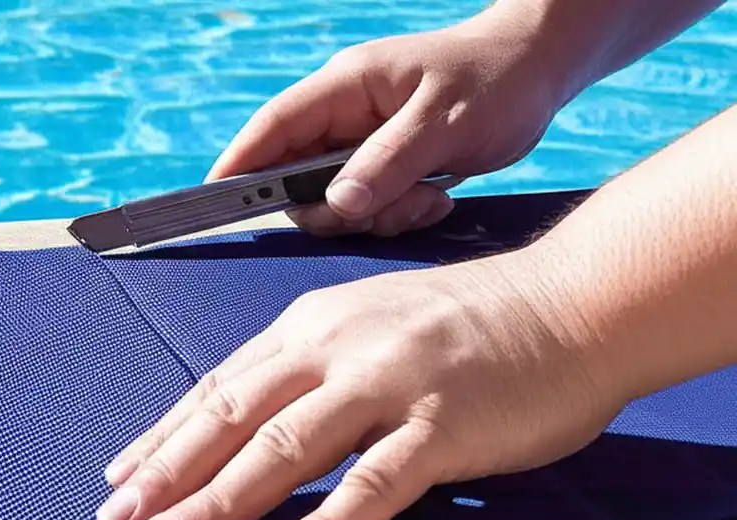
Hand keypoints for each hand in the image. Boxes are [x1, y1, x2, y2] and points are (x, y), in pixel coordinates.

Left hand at [96, 256, 625, 519]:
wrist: (574, 300)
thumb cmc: (474, 323)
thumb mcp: (370, 323)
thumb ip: (312, 369)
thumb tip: (253, 423)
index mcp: (313, 324)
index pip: (221, 387)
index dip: (164, 436)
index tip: (123, 476)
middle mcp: (338, 347)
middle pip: (232, 416)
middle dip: (166, 472)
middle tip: (120, 517)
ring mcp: (389, 383)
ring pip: (284, 447)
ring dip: (218, 498)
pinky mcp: (442, 424)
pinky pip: (372, 483)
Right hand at [208, 15, 564, 236]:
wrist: (539, 71)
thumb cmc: (495, 80)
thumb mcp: (444, 123)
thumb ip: (389, 163)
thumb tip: (338, 204)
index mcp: (344, 87)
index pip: (272, 128)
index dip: (239, 165)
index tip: (214, 201)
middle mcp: (344, 116)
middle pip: (297, 180)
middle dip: (337, 208)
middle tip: (389, 206)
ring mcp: (362, 142)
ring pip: (334, 202)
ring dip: (376, 214)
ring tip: (427, 197)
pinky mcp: (383, 165)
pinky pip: (367, 207)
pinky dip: (398, 214)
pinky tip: (436, 197)